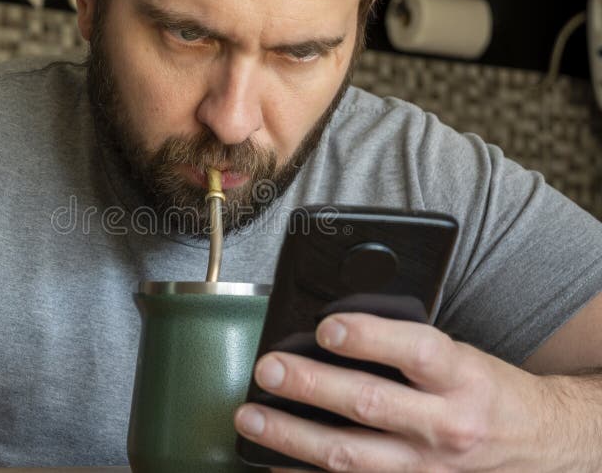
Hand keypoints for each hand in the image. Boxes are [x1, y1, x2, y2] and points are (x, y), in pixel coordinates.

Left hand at [235, 312, 562, 471]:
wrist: (534, 443)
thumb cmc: (487, 391)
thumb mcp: (460, 355)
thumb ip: (405, 345)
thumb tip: (334, 330)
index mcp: (460, 378)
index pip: (416, 352)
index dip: (369, 338)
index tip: (327, 327)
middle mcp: (444, 425)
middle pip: (370, 405)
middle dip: (311, 387)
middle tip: (268, 370)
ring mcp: (425, 467)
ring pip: (351, 456)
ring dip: (293, 436)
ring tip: (251, 417)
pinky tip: (276, 459)